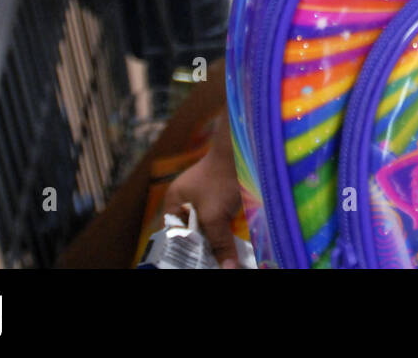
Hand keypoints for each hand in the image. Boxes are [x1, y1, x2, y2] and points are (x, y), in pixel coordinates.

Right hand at [162, 116, 243, 268]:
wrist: (244, 148)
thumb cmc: (221, 179)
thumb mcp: (214, 215)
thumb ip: (218, 243)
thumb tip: (226, 269)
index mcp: (174, 201)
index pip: (173, 235)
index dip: (183, 252)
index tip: (196, 264)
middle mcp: (186, 199)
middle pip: (191, 233)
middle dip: (202, 248)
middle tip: (213, 263)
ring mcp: (205, 195)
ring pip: (208, 227)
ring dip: (216, 241)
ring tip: (223, 258)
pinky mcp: (222, 194)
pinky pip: (220, 219)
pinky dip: (226, 230)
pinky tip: (233, 243)